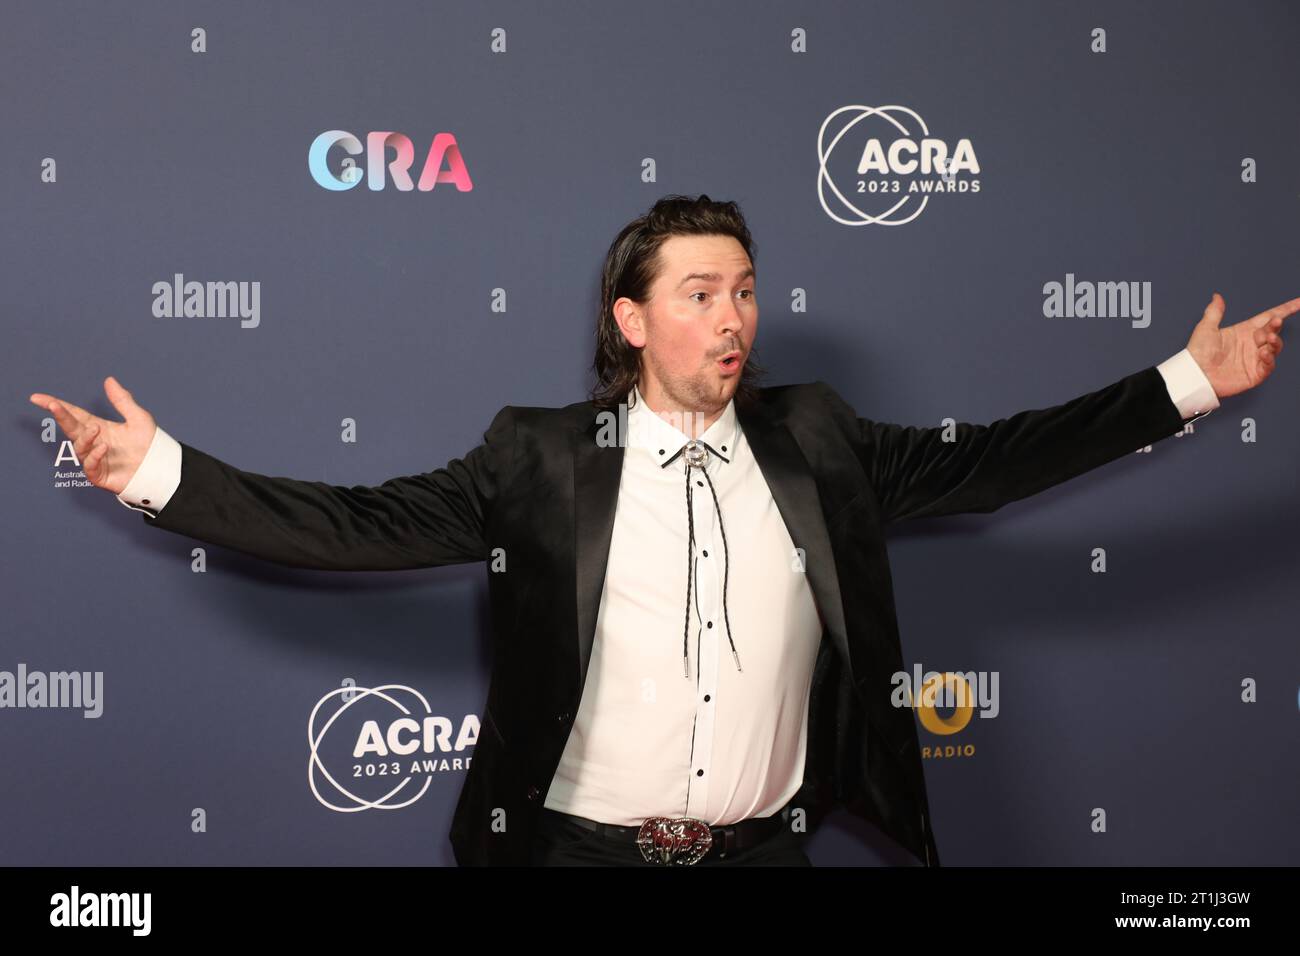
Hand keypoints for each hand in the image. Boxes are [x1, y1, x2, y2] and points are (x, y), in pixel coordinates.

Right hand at [29, 376, 156, 494]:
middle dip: (61, 416)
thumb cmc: (150, 444)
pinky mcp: (99, 475)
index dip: (57, 406)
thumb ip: (122, 400)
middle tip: (53, 405)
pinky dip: (94, 455)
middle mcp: (93, 442)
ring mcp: (94, 459)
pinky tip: (103, 447)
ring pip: (79, 447)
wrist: (161, 467)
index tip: (38, 398)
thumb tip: (109, 380)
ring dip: (85, 437)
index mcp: (99, 427)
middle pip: (71, 428)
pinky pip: (90, 465)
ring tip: (96, 429)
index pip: (74, 414)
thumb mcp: (138, 418)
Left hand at [1187, 292, 1295, 398]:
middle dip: (1276, 325)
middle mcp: (1252, 343)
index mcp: (1244, 331)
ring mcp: (1254, 358)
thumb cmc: (1197, 353)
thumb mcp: (1206, 328)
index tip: (1299, 302)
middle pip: (1272, 330)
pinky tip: (1264, 353)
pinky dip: (1269, 359)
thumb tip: (1217, 296)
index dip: (1285, 309)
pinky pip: (1268, 365)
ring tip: (1269, 339)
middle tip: (1275, 322)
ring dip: (1275, 341)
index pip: (1269, 317)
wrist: (1194, 375)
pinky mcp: (1254, 374)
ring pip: (1274, 347)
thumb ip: (1215, 312)